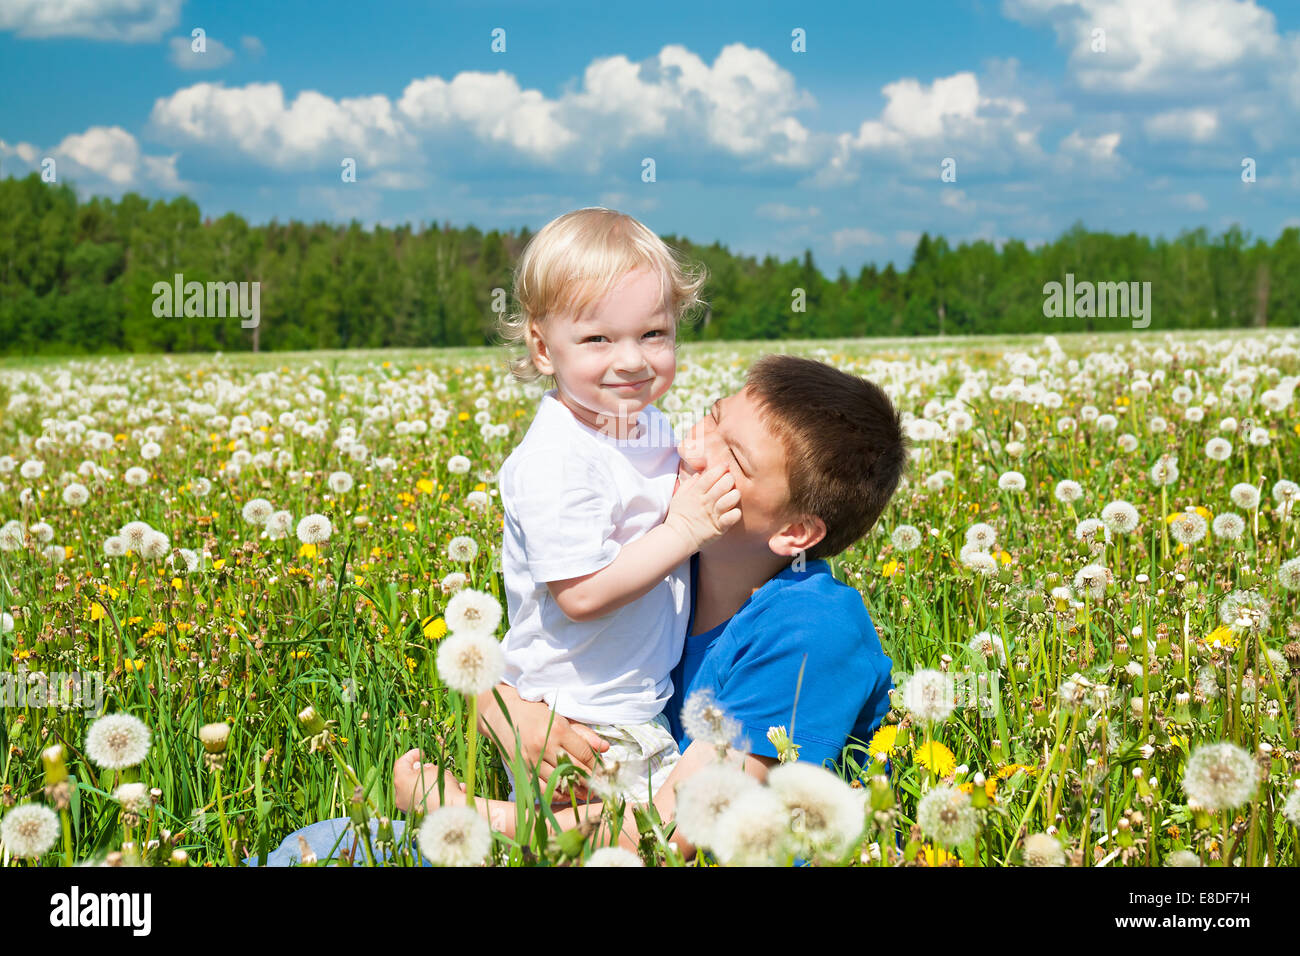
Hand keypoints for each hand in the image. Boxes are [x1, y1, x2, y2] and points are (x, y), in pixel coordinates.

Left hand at [393, 748, 466, 812]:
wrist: (449, 815)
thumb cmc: (440, 788)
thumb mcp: (434, 770)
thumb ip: (427, 767)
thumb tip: (425, 770)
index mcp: (400, 781)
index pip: (401, 763)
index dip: (412, 755)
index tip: (423, 753)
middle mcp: (400, 796)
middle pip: (409, 778)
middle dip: (424, 771)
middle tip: (435, 768)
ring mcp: (408, 808)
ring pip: (419, 790)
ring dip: (433, 783)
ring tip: (449, 780)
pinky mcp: (418, 817)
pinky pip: (427, 801)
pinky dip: (438, 795)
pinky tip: (454, 791)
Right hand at [476, 683, 608, 792]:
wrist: (503, 715)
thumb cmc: (536, 714)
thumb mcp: (562, 717)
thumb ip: (584, 733)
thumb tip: (606, 748)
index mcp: (558, 729)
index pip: (585, 754)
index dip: (597, 767)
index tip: (605, 774)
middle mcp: (545, 745)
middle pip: (574, 770)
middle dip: (590, 782)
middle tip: (600, 789)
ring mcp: (531, 760)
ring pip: (559, 783)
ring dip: (575, 791)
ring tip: (586, 794)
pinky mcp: (521, 770)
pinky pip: (542, 789)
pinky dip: (556, 795)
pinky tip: (565, 794)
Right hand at [663, 463, 740, 550]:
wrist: (678, 537)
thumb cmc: (679, 516)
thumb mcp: (679, 496)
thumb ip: (689, 483)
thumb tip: (699, 474)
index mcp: (696, 493)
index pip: (711, 476)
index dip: (720, 469)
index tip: (725, 466)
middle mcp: (706, 502)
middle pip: (724, 484)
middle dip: (729, 479)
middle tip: (729, 481)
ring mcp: (713, 514)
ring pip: (731, 498)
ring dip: (735, 495)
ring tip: (733, 496)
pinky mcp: (719, 527)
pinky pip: (733, 516)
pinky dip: (735, 513)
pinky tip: (733, 512)